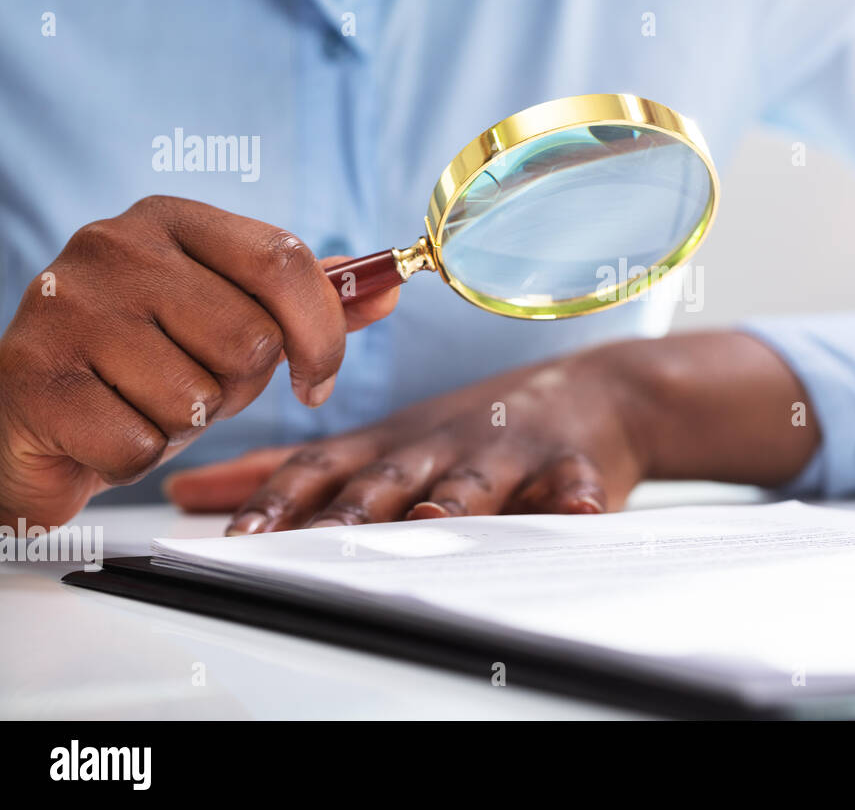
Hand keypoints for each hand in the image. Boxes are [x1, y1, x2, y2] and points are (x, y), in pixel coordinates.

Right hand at [0, 196, 398, 525]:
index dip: (320, 333)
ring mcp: (67, 306)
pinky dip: (135, 457)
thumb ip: (307, 305)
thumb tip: (386, 289)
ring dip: (185, 425)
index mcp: (172, 219)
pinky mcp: (34, 376)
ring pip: (198, 397)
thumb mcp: (231, 321)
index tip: (315, 379)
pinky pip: (141, 445)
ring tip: (144, 403)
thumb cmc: (144, 363)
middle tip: (195, 385)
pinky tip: (105, 430)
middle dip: (239, 387)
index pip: (285, 261)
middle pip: (250, 339)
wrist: (33, 414)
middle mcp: (114, 245)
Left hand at [165, 333, 823, 531]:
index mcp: (390, 447)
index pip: (324, 469)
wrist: (590, 390)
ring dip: (453, 500)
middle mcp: (438, 447)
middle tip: (312, 539)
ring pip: (473, 481)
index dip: (280, 500)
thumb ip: (289, 470)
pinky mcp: (568, 464)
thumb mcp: (380, 441)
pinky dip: (575, 495)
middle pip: (388, 481)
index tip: (239, 537)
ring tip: (435, 519)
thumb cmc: (470, 427)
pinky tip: (578, 509)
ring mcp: (503, 453)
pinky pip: (573, 481)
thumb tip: (191, 491)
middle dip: (349, 510)